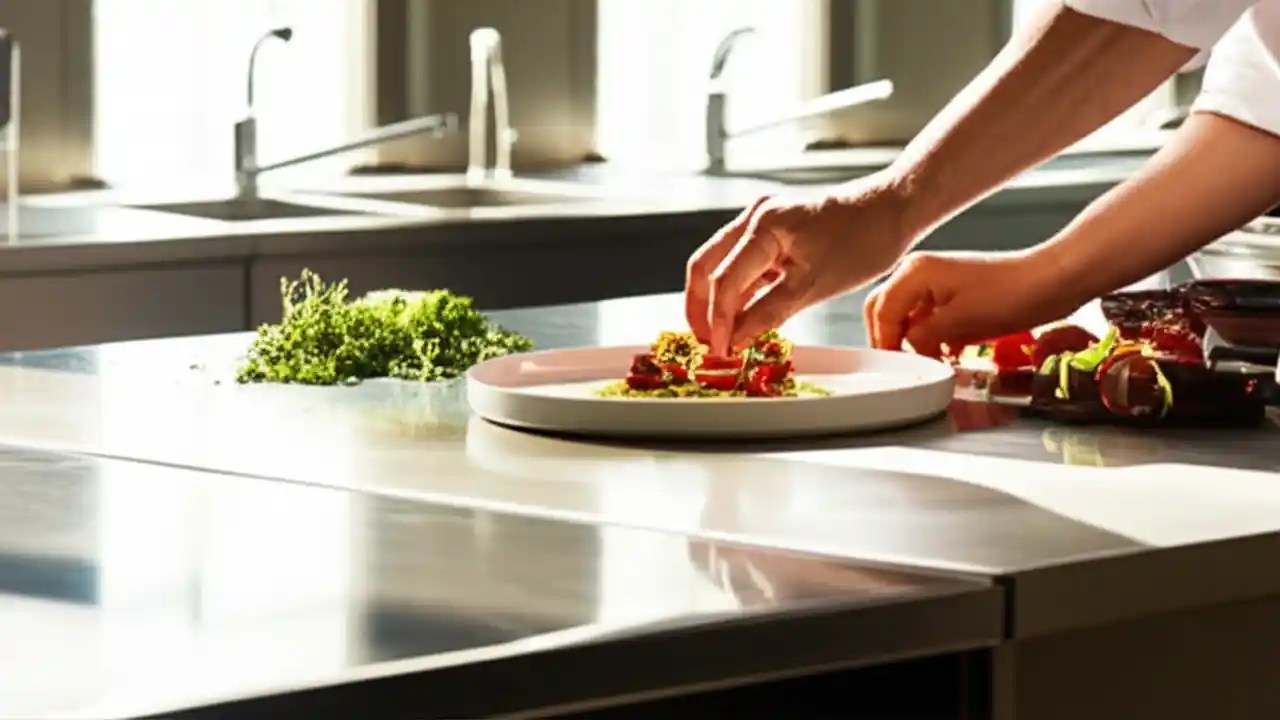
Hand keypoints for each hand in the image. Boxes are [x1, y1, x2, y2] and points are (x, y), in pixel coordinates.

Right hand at [684, 174, 908, 354]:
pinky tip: (741, 318)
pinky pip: (740, 265)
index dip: (716, 321)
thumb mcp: (815, 286)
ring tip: (722, 338)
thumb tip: (735, 340)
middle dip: (700, 310)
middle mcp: (754, 217)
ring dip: (716, 302)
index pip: (723, 280)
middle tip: (708, 345)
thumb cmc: (864, 240)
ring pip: (718, 265)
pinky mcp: (769, 233)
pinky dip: (736, 293)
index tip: (719, 352)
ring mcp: (759, 222)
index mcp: (764, 225)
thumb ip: (769, 312)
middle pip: (705, 267)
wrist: (892, 210)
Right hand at [863, 250, 1080, 355]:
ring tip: (927, 363)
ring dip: (911, 341)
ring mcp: (935, 282)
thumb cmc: (1011, 295)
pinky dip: (929, 338)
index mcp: (914, 272)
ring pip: (906, 316)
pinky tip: (945, 354)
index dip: (884, 343)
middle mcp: (918, 272)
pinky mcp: (952, 293)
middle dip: (890, 339)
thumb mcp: (959, 322)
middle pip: (885, 310)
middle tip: (903, 366)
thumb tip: (907, 351)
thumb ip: (922, 337)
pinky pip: (927, 318)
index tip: (895, 369)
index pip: (881, 313)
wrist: (1052, 281)